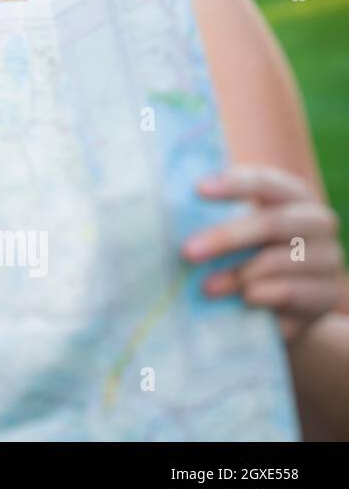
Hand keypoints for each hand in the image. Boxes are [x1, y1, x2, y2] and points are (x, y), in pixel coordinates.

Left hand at [183, 166, 343, 341]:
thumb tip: (160, 204)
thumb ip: (212, 215)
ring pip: (278, 261)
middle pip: (271, 224)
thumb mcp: (235, 231)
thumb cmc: (248, 254)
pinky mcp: (325, 295)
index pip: (265, 182)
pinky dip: (258, 296)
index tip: (197, 190)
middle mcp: (317, 221)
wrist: (282, 306)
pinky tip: (240, 301)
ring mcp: (327, 259)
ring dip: (236, 275)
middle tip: (187, 252)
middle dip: (225, 237)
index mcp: (293, 195)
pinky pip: (288, 293)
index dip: (232, 184)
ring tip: (205, 287)